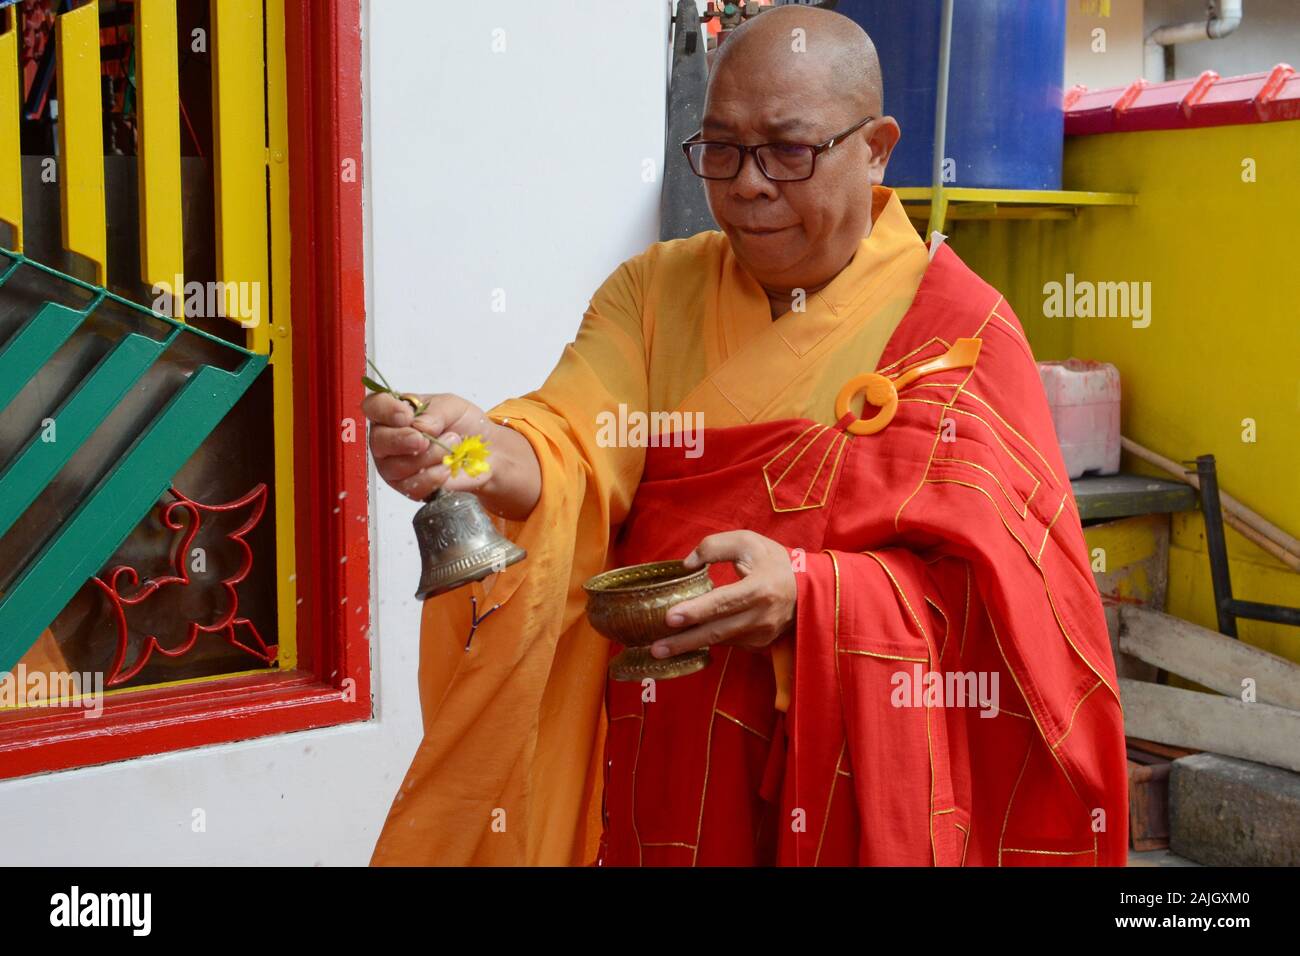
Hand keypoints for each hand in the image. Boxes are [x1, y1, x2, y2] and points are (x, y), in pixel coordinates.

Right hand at [363, 391, 492, 500]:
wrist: (485, 453)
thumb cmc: (465, 426)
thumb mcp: (453, 407)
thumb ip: (434, 411)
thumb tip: (418, 425)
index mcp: (395, 412)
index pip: (373, 407)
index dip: (385, 411)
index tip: (407, 416)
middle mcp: (389, 438)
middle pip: (378, 441)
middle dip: (403, 440)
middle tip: (424, 439)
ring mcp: (395, 465)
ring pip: (397, 466)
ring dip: (428, 456)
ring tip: (451, 447)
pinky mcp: (408, 487)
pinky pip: (412, 486)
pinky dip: (433, 476)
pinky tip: (446, 467)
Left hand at [651, 530, 796, 659]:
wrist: (809, 587)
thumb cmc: (774, 561)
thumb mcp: (747, 541)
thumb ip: (714, 546)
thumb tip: (686, 564)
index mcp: (760, 589)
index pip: (723, 602)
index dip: (696, 611)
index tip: (670, 617)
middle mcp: (762, 616)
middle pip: (717, 632)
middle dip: (684, 641)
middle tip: (656, 648)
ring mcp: (762, 634)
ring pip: (720, 641)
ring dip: (690, 646)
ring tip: (661, 649)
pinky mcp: (760, 643)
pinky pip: (728, 642)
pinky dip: (707, 642)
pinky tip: (687, 642)